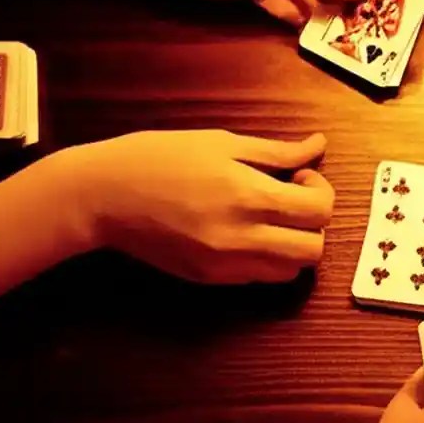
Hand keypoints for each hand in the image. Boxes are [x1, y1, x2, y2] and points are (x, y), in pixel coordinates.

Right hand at [61, 130, 333, 283]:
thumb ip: (277, 152)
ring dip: (293, 246)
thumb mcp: (222, 143)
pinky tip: (244, 232)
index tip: (298, 177)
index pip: (321, 211)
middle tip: (289, 200)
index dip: (320, 191)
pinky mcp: (209, 279)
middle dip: (313, 224)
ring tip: (268, 219)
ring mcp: (224, 264)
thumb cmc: (158, 158)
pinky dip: (265, 259)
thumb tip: (317, 146)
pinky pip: (258, 278)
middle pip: (314, 249)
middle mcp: (241, 238)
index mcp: (248, 196)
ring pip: (290, 271)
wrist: (102, 195)